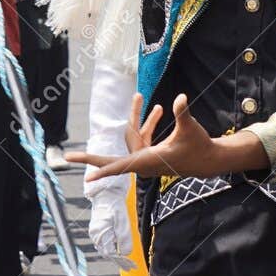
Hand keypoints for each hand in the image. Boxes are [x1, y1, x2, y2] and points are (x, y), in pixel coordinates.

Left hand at [65, 92, 263, 180]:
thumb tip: (180, 97)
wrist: (208, 160)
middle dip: (91, 158)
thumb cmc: (199, 145)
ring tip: (130, 104)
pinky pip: (138, 138)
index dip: (105, 170)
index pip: (123, 166)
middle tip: (67, 157)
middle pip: (112, 162)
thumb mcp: (190, 128)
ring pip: (128, 142)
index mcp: (149, 160)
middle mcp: (143, 163)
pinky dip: (143, 124)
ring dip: (130, 123)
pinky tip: (155, 109)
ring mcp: (144, 161)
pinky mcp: (148, 156)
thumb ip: (183, 113)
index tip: (89, 178)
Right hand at [86, 184, 135, 269]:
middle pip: (108, 254)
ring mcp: (95, 233)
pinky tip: (119, 252)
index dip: (122, 262)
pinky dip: (112, 249)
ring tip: (127, 263)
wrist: (106, 194)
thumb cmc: (114, 206)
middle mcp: (95, 235)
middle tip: (131, 267)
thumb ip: (124, 239)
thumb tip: (125, 254)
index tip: (132, 266)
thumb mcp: (123, 222)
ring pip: (106, 249)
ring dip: (117, 257)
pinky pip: (104, 244)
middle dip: (120, 262)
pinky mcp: (97, 230)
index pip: (111, 254)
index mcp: (100, 234)